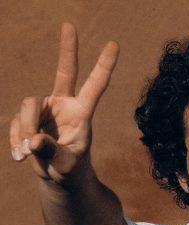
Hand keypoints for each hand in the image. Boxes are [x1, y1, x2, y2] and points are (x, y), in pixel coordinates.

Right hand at [9, 22, 118, 182]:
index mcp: (82, 113)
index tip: (114, 44)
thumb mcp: (66, 166)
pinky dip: (16, 139)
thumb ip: (52, 153)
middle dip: (67, 49)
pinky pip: (17, 122)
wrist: (58, 177)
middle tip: (69, 24)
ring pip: (28, 104)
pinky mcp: (28, 118)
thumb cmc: (70, 170)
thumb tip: (35, 140)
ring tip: (29, 152)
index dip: (103, 66)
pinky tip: (21, 156)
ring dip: (25, 128)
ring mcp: (45, 109)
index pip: (95, 87)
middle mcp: (64, 105)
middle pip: (64, 72)